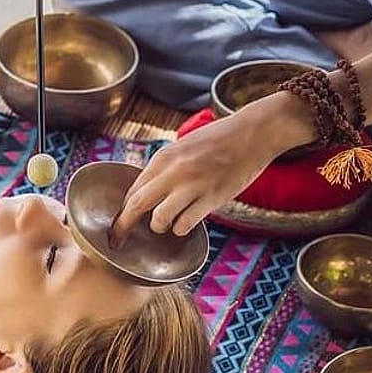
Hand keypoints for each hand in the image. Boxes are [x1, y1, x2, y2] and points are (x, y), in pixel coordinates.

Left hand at [111, 108, 285, 242]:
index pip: (132, 189)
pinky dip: (181, 228)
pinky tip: (186, 222)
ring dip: (158, 226)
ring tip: (166, 224)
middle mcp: (174, 171)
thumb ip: (164, 168)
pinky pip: (185, 224)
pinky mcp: (212, 198)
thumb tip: (146, 192)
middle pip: (136, 205)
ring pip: (159, 219)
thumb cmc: (218, 140)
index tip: (118, 222)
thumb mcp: (182, 147)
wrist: (253, 132)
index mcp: (164, 157)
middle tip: (118, 239)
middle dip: (123, 226)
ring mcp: (193, 186)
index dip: (122, 210)